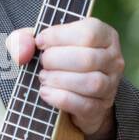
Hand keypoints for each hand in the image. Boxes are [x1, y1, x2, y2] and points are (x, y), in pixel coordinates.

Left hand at [7, 18, 124, 139]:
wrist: (73, 96)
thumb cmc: (58, 61)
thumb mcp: (41, 44)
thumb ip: (24, 39)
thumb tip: (24, 49)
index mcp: (105, 36)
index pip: (89, 32)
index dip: (59, 36)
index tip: (40, 42)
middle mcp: (113, 59)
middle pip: (88, 58)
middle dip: (57, 60)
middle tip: (43, 63)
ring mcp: (111, 85)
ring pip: (91, 82)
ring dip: (60, 80)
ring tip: (44, 78)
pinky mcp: (101, 107)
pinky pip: (85, 104)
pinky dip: (61, 98)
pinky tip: (46, 93)